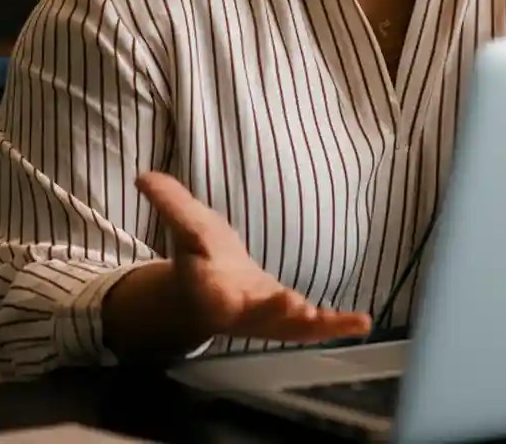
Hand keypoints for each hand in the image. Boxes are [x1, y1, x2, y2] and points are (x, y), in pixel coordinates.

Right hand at [137, 172, 371, 342]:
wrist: (211, 294)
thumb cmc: (201, 259)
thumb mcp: (187, 228)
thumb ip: (171, 203)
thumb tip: (143, 176)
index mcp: (207, 287)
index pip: (206, 286)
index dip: (209, 284)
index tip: (211, 276)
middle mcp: (237, 310)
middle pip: (255, 315)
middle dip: (274, 312)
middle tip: (295, 307)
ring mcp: (266, 319)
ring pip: (289, 328)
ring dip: (314, 326)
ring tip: (346, 322)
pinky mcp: (289, 320)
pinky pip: (312, 328)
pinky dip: (335, 326)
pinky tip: (361, 322)